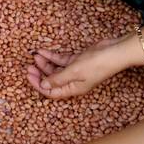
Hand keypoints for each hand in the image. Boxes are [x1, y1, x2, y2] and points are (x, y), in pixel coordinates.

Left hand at [27, 30, 143, 99]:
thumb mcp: (74, 72)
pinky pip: (60, 60)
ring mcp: (75, 71)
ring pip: (55, 69)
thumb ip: (58, 79)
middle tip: (29, 67)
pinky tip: (42, 51)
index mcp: (73, 89)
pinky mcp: (77, 61)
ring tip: (35, 55)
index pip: (51, 92)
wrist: (114, 51)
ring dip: (44, 63)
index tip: (29, 75)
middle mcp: (73, 82)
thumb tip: (43, 86)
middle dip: (39, 74)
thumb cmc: (97, 64)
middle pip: (51, 81)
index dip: (38, 85)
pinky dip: (51, 56)